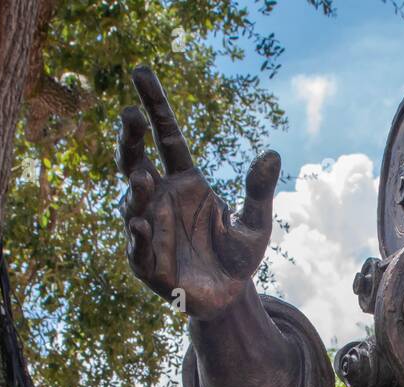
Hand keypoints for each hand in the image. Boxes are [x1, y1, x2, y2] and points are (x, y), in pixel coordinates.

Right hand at [118, 65, 280, 319]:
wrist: (229, 300)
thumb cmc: (238, 258)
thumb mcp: (257, 224)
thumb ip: (259, 191)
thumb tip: (273, 154)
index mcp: (186, 182)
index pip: (166, 136)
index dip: (154, 105)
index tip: (140, 71)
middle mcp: (161, 200)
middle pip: (137, 161)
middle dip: (131, 139)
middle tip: (130, 115)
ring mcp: (150, 229)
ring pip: (135, 203)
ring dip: (137, 190)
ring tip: (143, 178)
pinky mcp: (147, 264)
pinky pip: (139, 248)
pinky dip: (139, 237)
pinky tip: (141, 225)